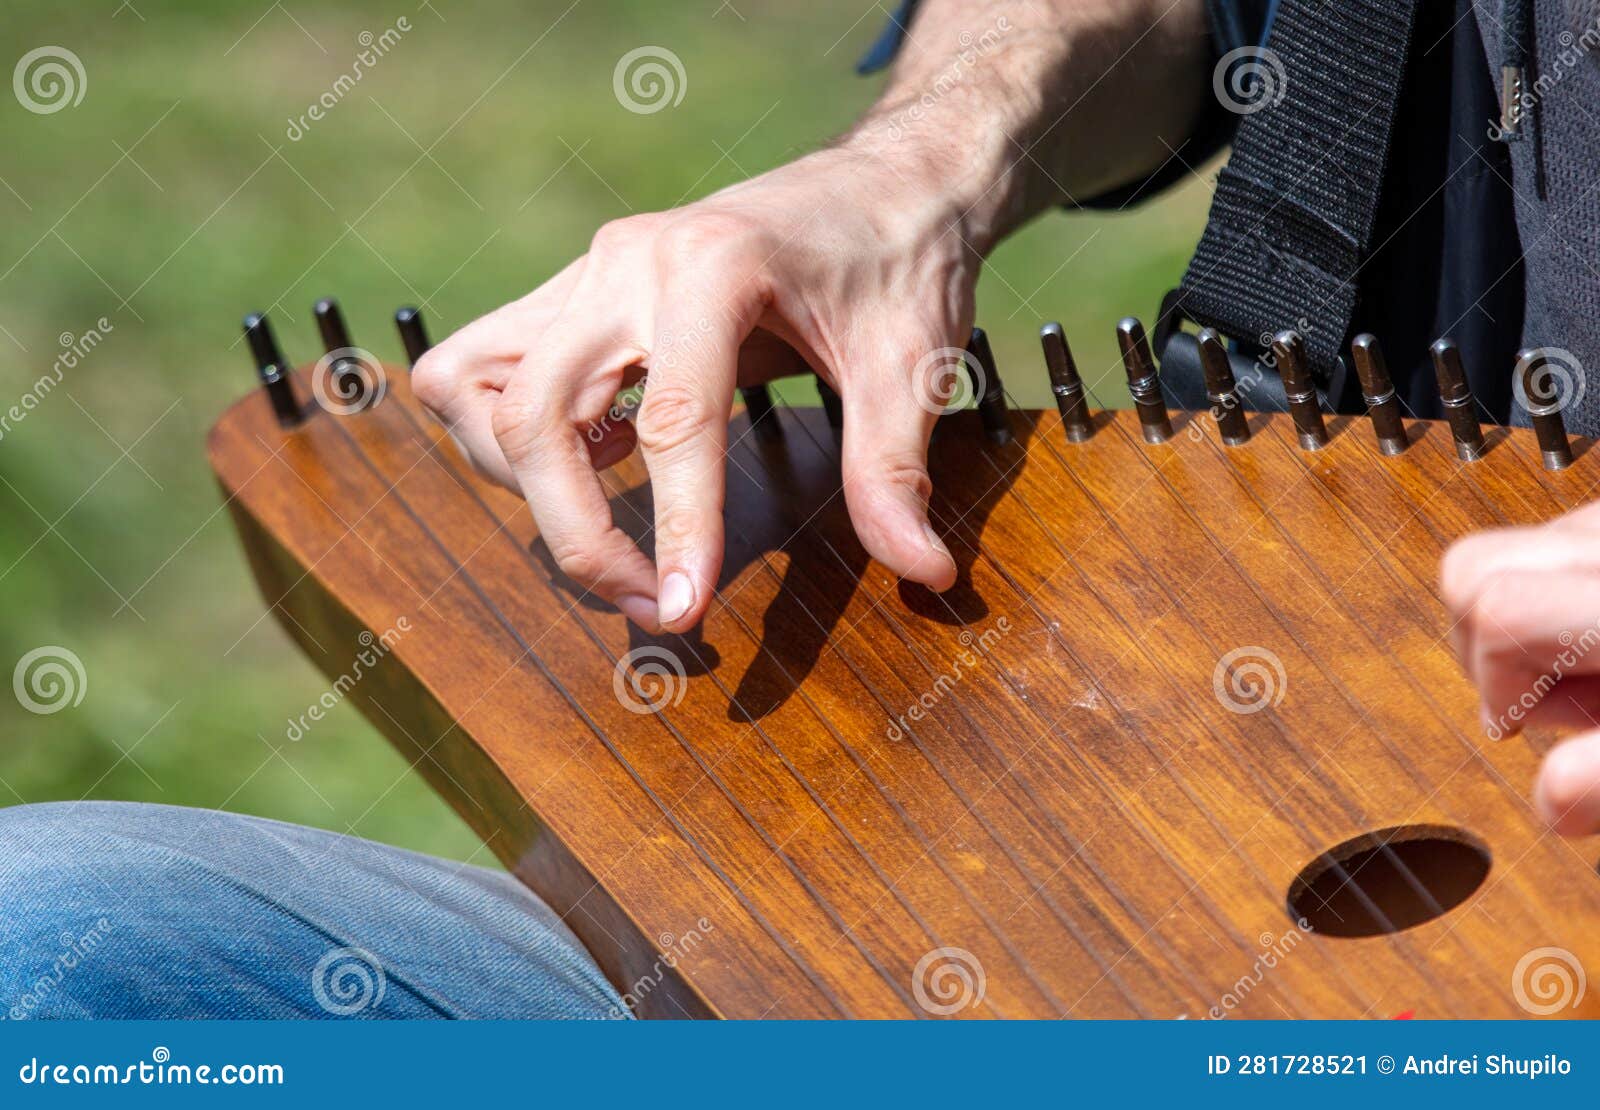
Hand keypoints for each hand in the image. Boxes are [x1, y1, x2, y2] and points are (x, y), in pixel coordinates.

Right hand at [413, 144, 971, 632]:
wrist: (883, 180)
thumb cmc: (899, 261)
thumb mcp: (913, 365)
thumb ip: (895, 471)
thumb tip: (922, 571)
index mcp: (714, 268)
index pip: (669, 420)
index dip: (674, 527)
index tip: (684, 611)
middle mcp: (626, 262)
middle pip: (531, 415)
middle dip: (572, 532)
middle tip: (648, 602)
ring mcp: (588, 271)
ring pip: (471, 386)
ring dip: (517, 478)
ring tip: (604, 526)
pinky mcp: (575, 291)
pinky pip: (482, 368)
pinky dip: (509, 433)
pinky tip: (593, 461)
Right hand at [1441, 501, 1599, 833]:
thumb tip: (1553, 799)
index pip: (1494, 608)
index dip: (1498, 684)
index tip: (1530, 726)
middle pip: (1468, 570)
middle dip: (1486, 649)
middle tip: (1564, 696)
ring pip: (1495, 556)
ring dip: (1516, 626)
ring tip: (1590, 669)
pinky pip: (1536, 553)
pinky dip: (1552, 607)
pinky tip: (1599, 643)